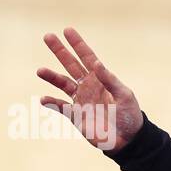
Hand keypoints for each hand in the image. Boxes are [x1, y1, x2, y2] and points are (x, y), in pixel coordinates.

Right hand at [37, 27, 142, 152]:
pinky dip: (52, 104)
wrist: (128, 140)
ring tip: (40, 70)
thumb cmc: (130, 115)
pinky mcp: (76, 116)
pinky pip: (61, 108)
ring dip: (51, 77)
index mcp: (101, 79)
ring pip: (62, 84)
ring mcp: (80, 100)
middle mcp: (88, 86)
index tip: (68, 30)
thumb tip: (96, 63)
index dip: (78, 44)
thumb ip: (110, 80)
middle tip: (48, 36)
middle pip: (71, 65)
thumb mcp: (125, 95)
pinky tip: (44, 99)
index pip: (87, 57)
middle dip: (60, 51)